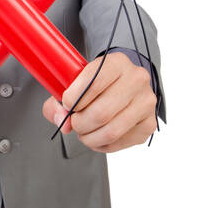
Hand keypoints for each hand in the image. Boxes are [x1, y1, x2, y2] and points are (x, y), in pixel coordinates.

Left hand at [42, 52, 156, 152]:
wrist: (123, 85)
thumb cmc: (97, 84)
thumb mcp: (75, 83)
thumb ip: (58, 102)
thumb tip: (63, 122)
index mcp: (118, 62)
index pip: (92, 83)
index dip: (72, 100)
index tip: (66, 105)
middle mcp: (137, 80)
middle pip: (100, 113)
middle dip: (79, 123)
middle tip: (75, 122)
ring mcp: (146, 103)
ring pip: (110, 132)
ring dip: (89, 137)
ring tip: (84, 131)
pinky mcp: (149, 123)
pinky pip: (119, 143)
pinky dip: (101, 145)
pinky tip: (98, 135)